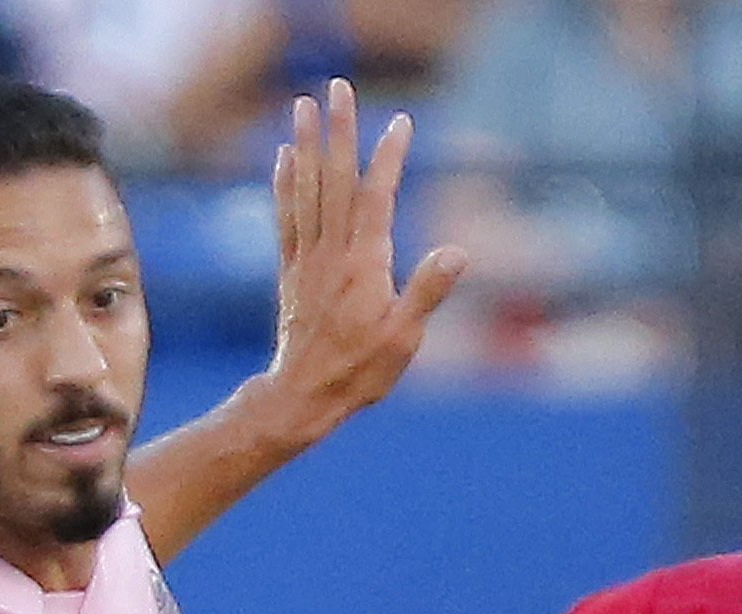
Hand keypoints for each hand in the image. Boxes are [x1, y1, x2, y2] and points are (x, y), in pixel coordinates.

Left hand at [264, 78, 466, 437]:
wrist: (304, 397)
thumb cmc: (360, 372)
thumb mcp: (405, 338)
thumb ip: (428, 291)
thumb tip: (458, 252)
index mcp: (365, 264)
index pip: (377, 198)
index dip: (388, 157)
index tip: (399, 122)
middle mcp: (333, 252)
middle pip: (336, 180)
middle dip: (338, 131)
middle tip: (337, 87)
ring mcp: (308, 259)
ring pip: (306, 190)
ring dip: (305, 145)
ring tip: (302, 105)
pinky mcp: (290, 271)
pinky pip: (286, 218)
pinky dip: (284, 184)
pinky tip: (283, 158)